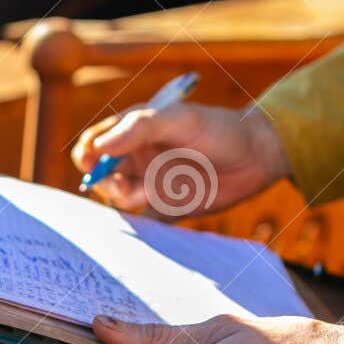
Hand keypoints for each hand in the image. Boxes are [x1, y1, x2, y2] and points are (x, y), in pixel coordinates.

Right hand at [71, 102, 289, 215]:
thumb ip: (139, 128)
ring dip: (128, 201)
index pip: (94, 144)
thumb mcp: (180, 119)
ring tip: (151, 195)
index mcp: (133, 132)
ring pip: (120, 201)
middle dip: (105, 183)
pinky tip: (156, 217)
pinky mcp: (165, 210)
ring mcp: (149, 185)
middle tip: (123, 187)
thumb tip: (99, 146)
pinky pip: (143, 222)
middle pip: (101, 177)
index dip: (86, 154)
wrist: (257, 157)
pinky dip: (143, 224)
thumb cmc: (219, 128)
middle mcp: (136, 159)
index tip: (89, 163)